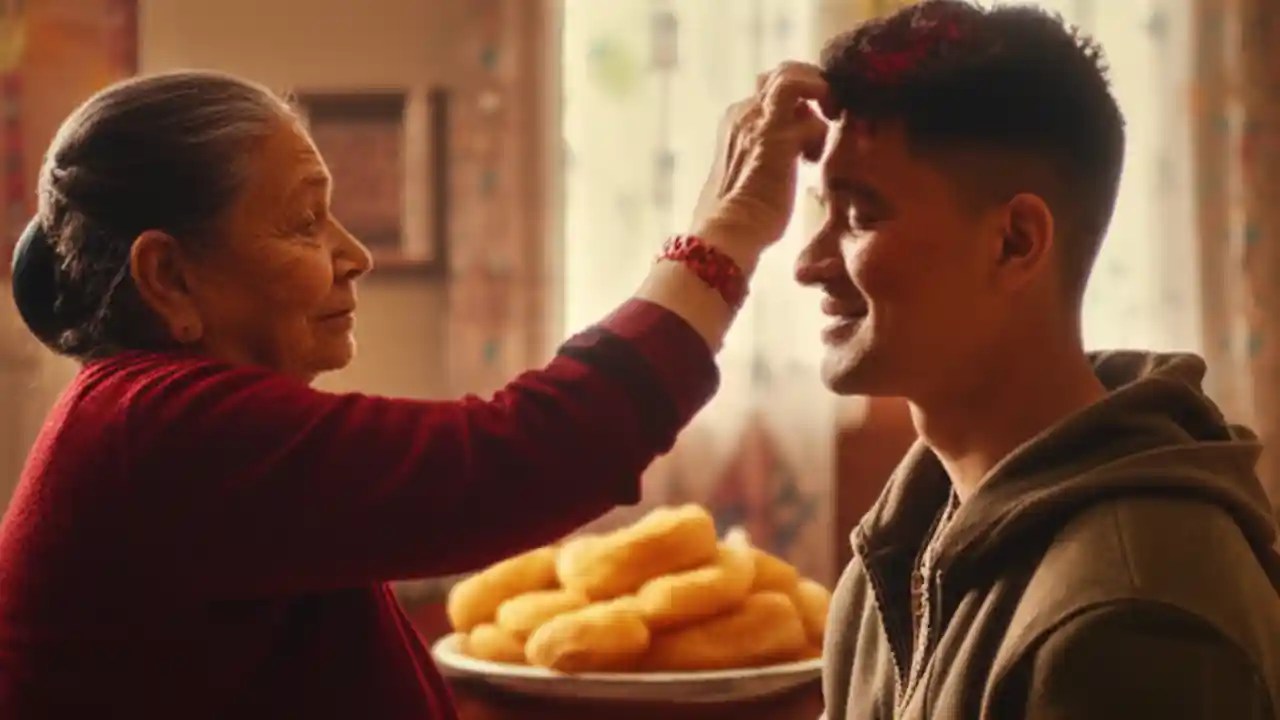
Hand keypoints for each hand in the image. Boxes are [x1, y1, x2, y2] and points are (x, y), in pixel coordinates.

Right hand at [691, 62, 830, 253]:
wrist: (727, 234)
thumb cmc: (739, 219)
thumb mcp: (752, 179)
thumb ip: (767, 158)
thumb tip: (791, 159)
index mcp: (735, 124)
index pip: (770, 91)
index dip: (799, 100)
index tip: (816, 122)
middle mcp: (743, 114)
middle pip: (782, 73)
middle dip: (814, 87)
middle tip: (830, 114)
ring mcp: (757, 121)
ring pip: (792, 75)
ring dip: (820, 94)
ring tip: (830, 124)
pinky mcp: (776, 134)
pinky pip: (807, 100)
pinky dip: (821, 125)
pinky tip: (815, 157)